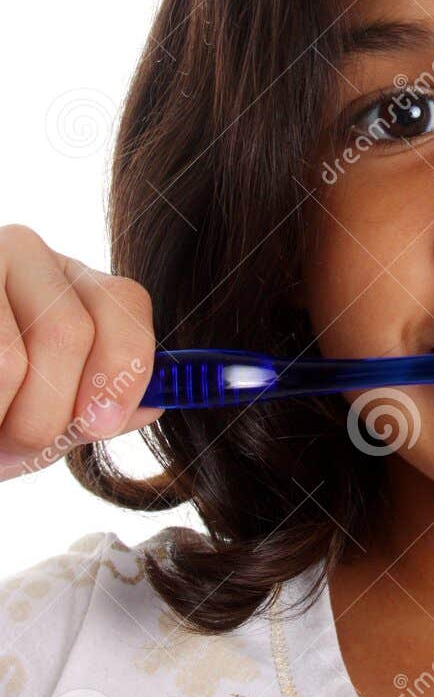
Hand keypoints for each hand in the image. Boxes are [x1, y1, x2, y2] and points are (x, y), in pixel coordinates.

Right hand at [0, 223, 162, 481]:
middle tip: (11, 446)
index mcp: (70, 281)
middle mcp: (22, 250)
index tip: (97, 425)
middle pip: (67, 334)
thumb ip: (100, 408)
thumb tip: (156, 401)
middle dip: (43, 418)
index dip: (121, 370)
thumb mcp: (45, 412)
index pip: (124, 304)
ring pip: (9, 359)